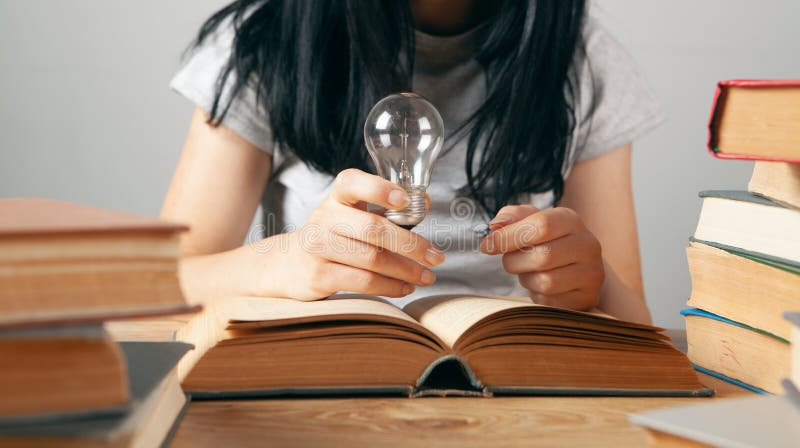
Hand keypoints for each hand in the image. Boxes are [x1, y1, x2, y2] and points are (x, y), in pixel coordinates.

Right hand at [253, 169, 444, 300]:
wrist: (290, 262)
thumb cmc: (334, 233)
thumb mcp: (354, 213)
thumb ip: (387, 208)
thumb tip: (425, 203)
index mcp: (337, 196)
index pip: (352, 183)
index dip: (379, 189)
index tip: (405, 199)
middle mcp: (325, 217)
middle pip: (373, 229)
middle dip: (411, 244)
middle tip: (436, 257)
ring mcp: (319, 247)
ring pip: (371, 259)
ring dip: (406, 270)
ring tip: (426, 276)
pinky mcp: (319, 275)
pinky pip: (362, 282)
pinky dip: (390, 286)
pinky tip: (405, 287)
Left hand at [479, 205, 603, 310]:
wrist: (575, 267)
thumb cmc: (545, 241)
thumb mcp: (530, 222)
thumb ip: (511, 218)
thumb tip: (495, 226)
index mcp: (570, 220)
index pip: (540, 225)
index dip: (508, 236)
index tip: (487, 246)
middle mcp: (587, 244)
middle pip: (542, 256)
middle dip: (515, 261)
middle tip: (510, 261)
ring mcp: (591, 272)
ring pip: (546, 281)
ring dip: (526, 279)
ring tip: (529, 272)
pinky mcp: (587, 296)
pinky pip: (552, 301)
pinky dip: (538, 295)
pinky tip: (542, 286)